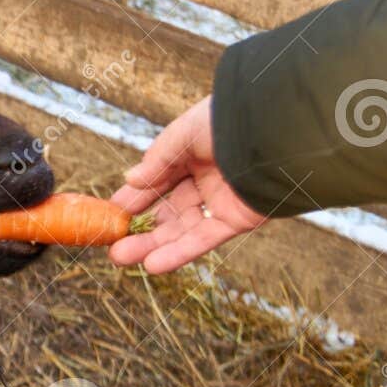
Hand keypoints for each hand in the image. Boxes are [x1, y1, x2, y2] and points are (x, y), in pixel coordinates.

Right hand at [108, 98, 267, 273]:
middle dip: (138, 229)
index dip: (133, 199)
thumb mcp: (183, 134)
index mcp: (192, 154)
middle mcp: (206, 179)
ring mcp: (222, 201)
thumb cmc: (229, 121)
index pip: (157, 182)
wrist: (277, 130)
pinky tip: (153, 265)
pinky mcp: (239, 220)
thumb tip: (130, 181)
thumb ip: (157, 161)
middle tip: (112, 245)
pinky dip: (180, 253)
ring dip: (152, 246)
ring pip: (181, 229)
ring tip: (121, 259)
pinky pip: (204, 240)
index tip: (109, 215)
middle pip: (167, 210)